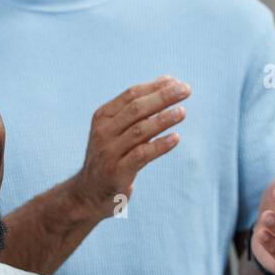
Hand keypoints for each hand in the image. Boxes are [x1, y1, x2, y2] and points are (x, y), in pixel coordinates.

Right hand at [71, 76, 189, 218]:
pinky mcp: (117, 173)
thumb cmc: (110, 156)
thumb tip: (168, 81)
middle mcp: (103, 132)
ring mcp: (109, 153)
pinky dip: (160, 145)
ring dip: (163, 119)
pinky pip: (141, 155)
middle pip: (136, 109)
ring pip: (139, 131)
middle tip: (186, 90)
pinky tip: (176, 138)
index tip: (178, 82)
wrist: (88, 193)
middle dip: (163, 97)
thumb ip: (139, 109)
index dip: (156, 87)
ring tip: (182, 112)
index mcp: (103, 117)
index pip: (131, 95)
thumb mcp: (117, 129)